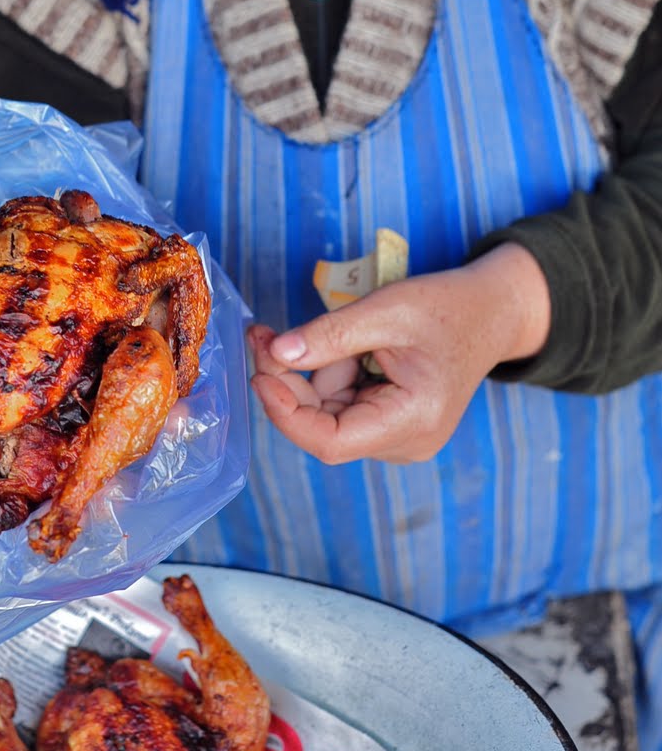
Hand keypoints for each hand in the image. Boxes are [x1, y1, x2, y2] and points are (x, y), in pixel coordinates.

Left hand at [248, 244, 550, 464]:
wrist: (492, 311)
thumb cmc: (450, 307)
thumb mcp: (388, 310)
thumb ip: (330, 335)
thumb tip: (276, 354)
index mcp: (413, 421)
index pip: (331, 442)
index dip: (286, 413)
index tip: (259, 373)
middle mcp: (406, 441)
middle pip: (323, 425)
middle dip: (288, 381)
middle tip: (261, 334)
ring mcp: (398, 435)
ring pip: (327, 412)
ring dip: (307, 372)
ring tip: (304, 330)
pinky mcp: (389, 421)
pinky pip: (341, 403)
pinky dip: (325, 373)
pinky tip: (326, 345)